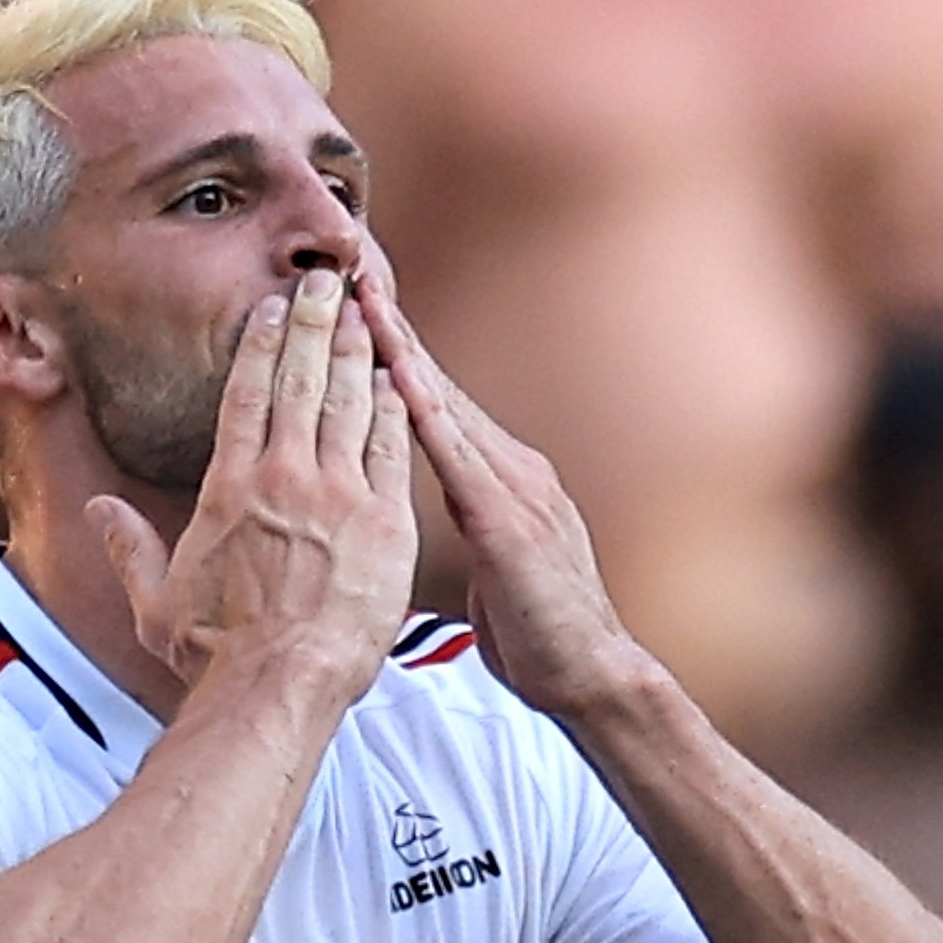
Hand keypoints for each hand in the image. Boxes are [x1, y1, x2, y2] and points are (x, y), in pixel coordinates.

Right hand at [90, 267, 415, 698]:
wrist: (279, 684)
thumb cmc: (216, 652)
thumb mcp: (155, 599)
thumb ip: (130, 546)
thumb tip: (98, 510)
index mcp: (230, 489)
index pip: (246, 396)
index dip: (261, 345)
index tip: (272, 309)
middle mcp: (284, 479)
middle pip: (300, 381)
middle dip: (314, 324)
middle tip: (324, 282)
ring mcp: (338, 496)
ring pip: (349, 403)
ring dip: (356, 351)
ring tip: (363, 311)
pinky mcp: (384, 522)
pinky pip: (392, 449)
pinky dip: (393, 408)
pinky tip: (397, 378)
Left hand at [357, 264, 644, 716]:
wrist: (592, 678)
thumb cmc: (536, 632)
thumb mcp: (489, 566)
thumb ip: (467, 523)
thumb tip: (436, 507)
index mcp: (496, 477)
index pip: (433, 401)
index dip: (393, 350)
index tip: (353, 301)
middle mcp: (508, 465)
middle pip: (435, 383)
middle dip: (391, 325)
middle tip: (349, 264)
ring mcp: (513, 486)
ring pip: (443, 402)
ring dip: (400, 346)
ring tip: (361, 293)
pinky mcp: (508, 520)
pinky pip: (455, 453)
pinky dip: (424, 406)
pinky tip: (396, 371)